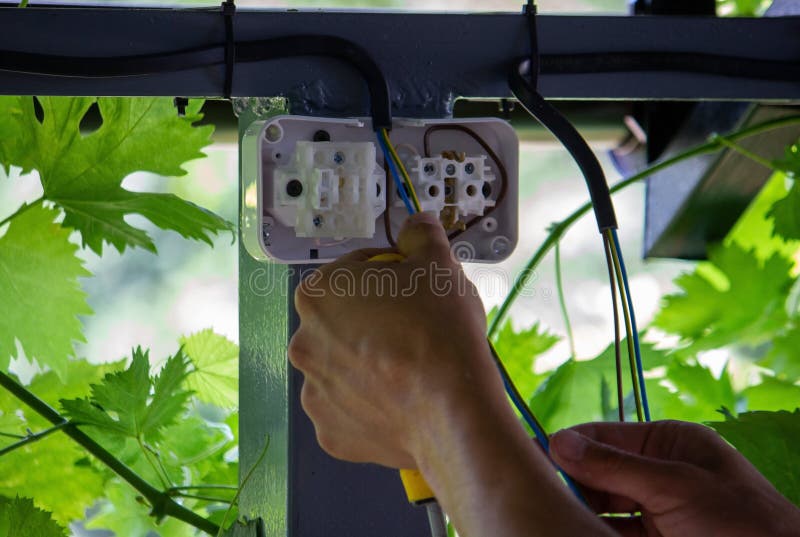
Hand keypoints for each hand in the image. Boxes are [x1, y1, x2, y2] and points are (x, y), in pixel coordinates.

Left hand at [289, 213, 617, 536]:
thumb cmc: (439, 332)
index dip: (389, 274)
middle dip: (375, 320)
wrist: (453, 408)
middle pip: (345, 320)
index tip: (411, 286)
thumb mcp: (438, 261)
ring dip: (370, 362)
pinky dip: (371, 403)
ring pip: (345, 366)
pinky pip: (350, 408)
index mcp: (318, 293)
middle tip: (414, 327)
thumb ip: (420, 233)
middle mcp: (304, 341)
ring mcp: (314, 391)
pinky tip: (401, 397)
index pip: (354, 270)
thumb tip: (416, 225)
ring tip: (410, 366)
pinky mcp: (330, 432)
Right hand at [550, 420, 799, 536]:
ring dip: (579, 511)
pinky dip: (592, 532)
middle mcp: (659, 473)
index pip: (604, 437)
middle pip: (597, 473)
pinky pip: (613, 533)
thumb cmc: (742, 524)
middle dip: (570, 483)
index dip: (567, 446)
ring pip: (601, 507)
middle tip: (536, 492)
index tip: (531, 455)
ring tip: (548, 513)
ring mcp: (657, 511)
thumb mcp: (675, 487)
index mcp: (669, 444)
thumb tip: (559, 441)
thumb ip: (614, 466)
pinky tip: (572, 530)